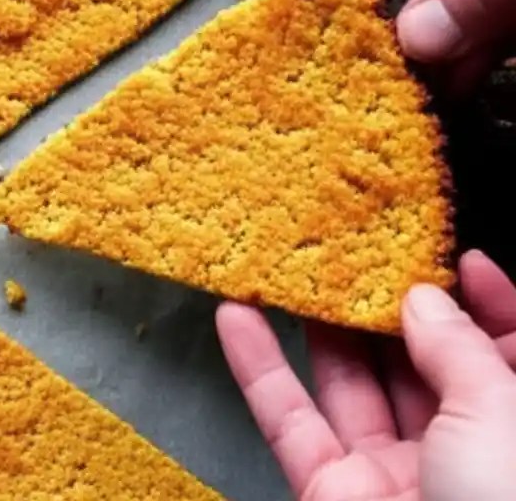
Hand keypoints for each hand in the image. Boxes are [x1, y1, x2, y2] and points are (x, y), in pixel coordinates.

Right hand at [216, 251, 515, 500]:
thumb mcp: (500, 413)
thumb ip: (456, 348)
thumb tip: (424, 300)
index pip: (505, 350)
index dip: (485, 302)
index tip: (452, 255)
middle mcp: (463, 450)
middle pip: (420, 362)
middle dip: (386, 304)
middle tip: (351, 248)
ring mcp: (393, 472)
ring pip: (350, 384)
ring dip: (317, 326)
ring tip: (290, 265)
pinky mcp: (331, 491)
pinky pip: (289, 420)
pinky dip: (257, 368)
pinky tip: (237, 318)